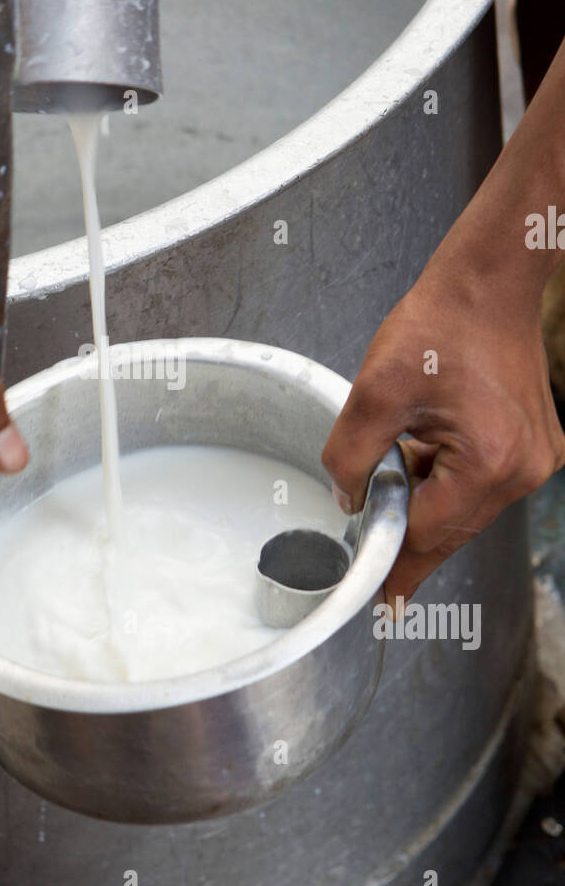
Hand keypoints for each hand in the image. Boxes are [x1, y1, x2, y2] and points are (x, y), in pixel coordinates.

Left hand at [322, 248, 564, 602]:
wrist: (489, 282)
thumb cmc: (441, 324)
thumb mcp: (374, 390)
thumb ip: (351, 455)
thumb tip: (348, 500)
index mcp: (490, 461)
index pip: (427, 534)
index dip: (393, 562)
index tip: (381, 603)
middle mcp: (524, 469)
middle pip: (451, 529)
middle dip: (409, 538)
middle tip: (378, 569)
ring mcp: (536, 459)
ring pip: (465, 508)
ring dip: (426, 501)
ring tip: (398, 464)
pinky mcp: (534, 445)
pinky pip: (480, 483)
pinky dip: (447, 479)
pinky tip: (423, 450)